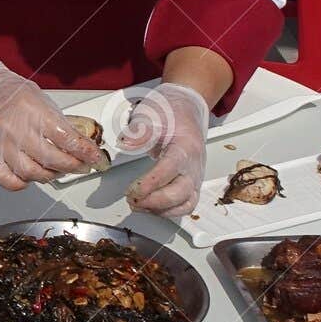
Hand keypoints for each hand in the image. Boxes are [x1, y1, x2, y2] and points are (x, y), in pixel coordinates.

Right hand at [0, 60, 104, 189]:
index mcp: (33, 112)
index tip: (95, 158)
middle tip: (81, 165)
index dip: (86, 152)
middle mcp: (16, 129)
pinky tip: (30, 175)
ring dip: (51, 175)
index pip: (67, 139)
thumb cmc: (12, 95)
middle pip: (52, 159)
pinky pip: (9, 181)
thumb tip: (82, 145)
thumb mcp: (43, 101)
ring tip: (57, 169)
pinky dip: (23, 183)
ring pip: (32, 173)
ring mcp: (1, 145)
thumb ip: (61, 124)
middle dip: (73, 166)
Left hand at [121, 82, 209, 217]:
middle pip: (181, 192)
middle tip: (132, 199)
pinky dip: (168, 211)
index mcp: (185, 147)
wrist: (186, 110)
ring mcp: (194, 176)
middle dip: (155, 201)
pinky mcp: (191, 183)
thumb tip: (126, 142)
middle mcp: (194, 165)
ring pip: (186, 203)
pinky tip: (149, 207)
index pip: (171, 169)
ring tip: (138, 205)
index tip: (133, 191)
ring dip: (161, 210)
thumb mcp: (151, 114)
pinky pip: (185, 204)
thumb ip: (138, 130)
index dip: (152, 184)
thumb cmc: (171, 112)